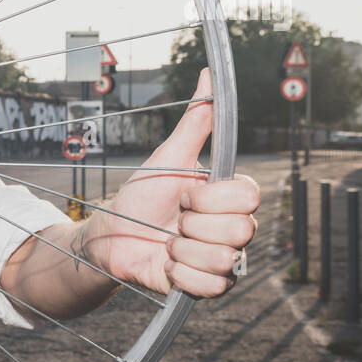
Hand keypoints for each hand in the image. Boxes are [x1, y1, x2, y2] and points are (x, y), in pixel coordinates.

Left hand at [82, 68, 258, 297]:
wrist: (111, 236)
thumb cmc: (141, 195)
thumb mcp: (168, 158)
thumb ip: (196, 121)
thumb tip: (208, 74)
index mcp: (230, 198)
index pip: (250, 196)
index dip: (211, 197)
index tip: (186, 194)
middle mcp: (234, 229)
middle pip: (240, 231)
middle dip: (193, 224)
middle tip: (175, 220)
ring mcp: (222, 260)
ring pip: (222, 260)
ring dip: (182, 251)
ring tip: (168, 243)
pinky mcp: (206, 287)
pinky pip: (209, 286)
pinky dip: (180, 275)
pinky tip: (168, 265)